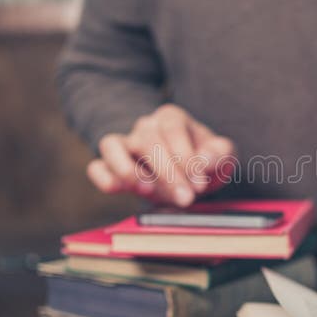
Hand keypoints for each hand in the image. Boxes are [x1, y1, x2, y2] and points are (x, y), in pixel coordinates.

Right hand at [87, 104, 236, 205]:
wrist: (184, 175)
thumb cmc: (201, 162)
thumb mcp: (220, 156)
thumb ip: (220, 154)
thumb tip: (207, 160)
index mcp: (171, 118)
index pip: (173, 128)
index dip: (186, 156)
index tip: (199, 184)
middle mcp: (144, 126)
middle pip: (147, 140)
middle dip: (167, 172)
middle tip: (184, 198)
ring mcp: (124, 144)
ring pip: (112, 145)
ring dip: (128, 169)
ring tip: (148, 191)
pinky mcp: (110, 166)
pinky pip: (96, 167)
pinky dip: (103, 177)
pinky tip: (119, 190)